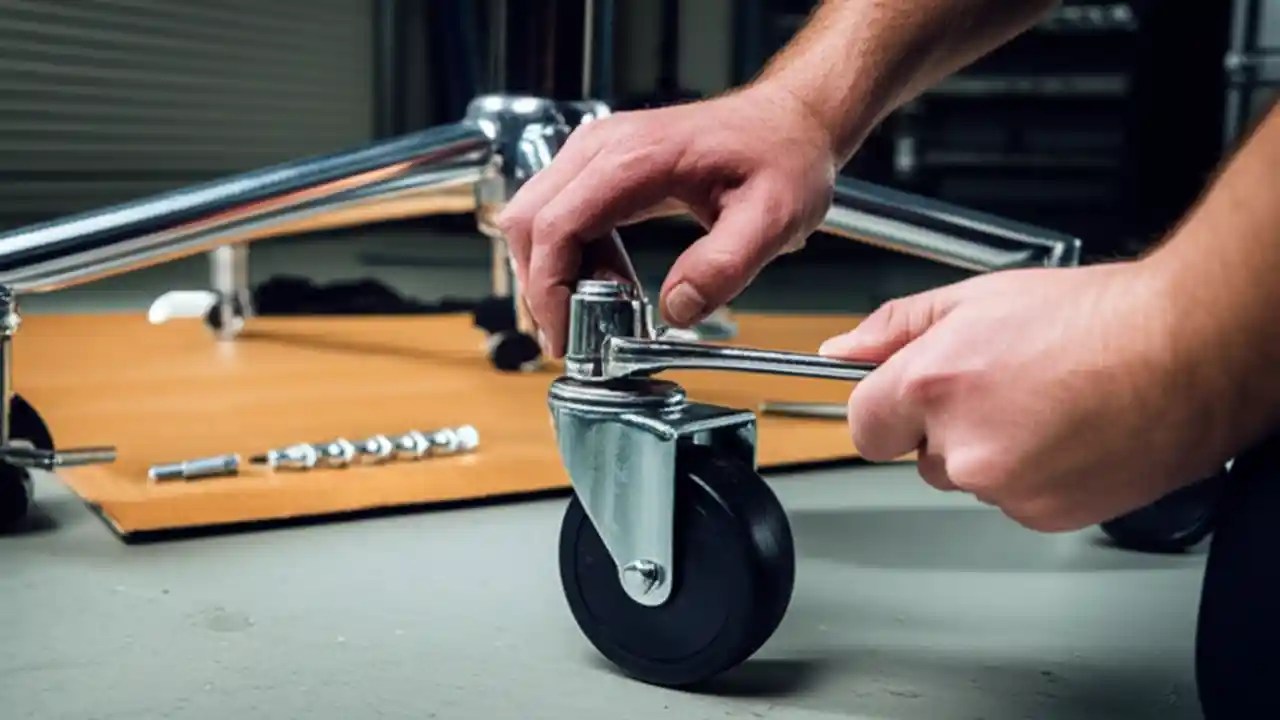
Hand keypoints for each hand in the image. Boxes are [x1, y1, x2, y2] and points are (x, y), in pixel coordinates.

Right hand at [496, 83, 838, 357]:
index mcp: (634, 157)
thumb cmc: (781, 157)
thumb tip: (677, 309)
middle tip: (579, 335)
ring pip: (534, 221)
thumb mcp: (772, 218)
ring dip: (555, 275)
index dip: (549, 291)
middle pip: (527, 224)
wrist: (788, 123)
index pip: (553, 227)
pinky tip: (611, 283)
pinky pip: (559, 216)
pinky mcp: (599, 166)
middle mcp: (601, 146)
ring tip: (605, 309)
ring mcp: (595, 152)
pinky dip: (571, 259)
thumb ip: (724, 267)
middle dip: (543, 288)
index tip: (565, 337)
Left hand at [818, 261, 1225, 531]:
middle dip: (944, 426)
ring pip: (967, 477)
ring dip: (990, 451)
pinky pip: (1013, 499)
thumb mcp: (977, 297)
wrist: (1187, 351)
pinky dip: (1032, 474)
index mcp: (932, 386)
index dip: (886, 407)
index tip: (907, 398)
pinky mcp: (1044, 514)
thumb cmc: (1097, 318)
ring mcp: (1004, 487)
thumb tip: (842, 350)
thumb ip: (896, 327)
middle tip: (1001, 386)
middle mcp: (961, 446)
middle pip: (917, 454)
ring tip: (1044, 404)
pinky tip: (1066, 433)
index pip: (861, 424)